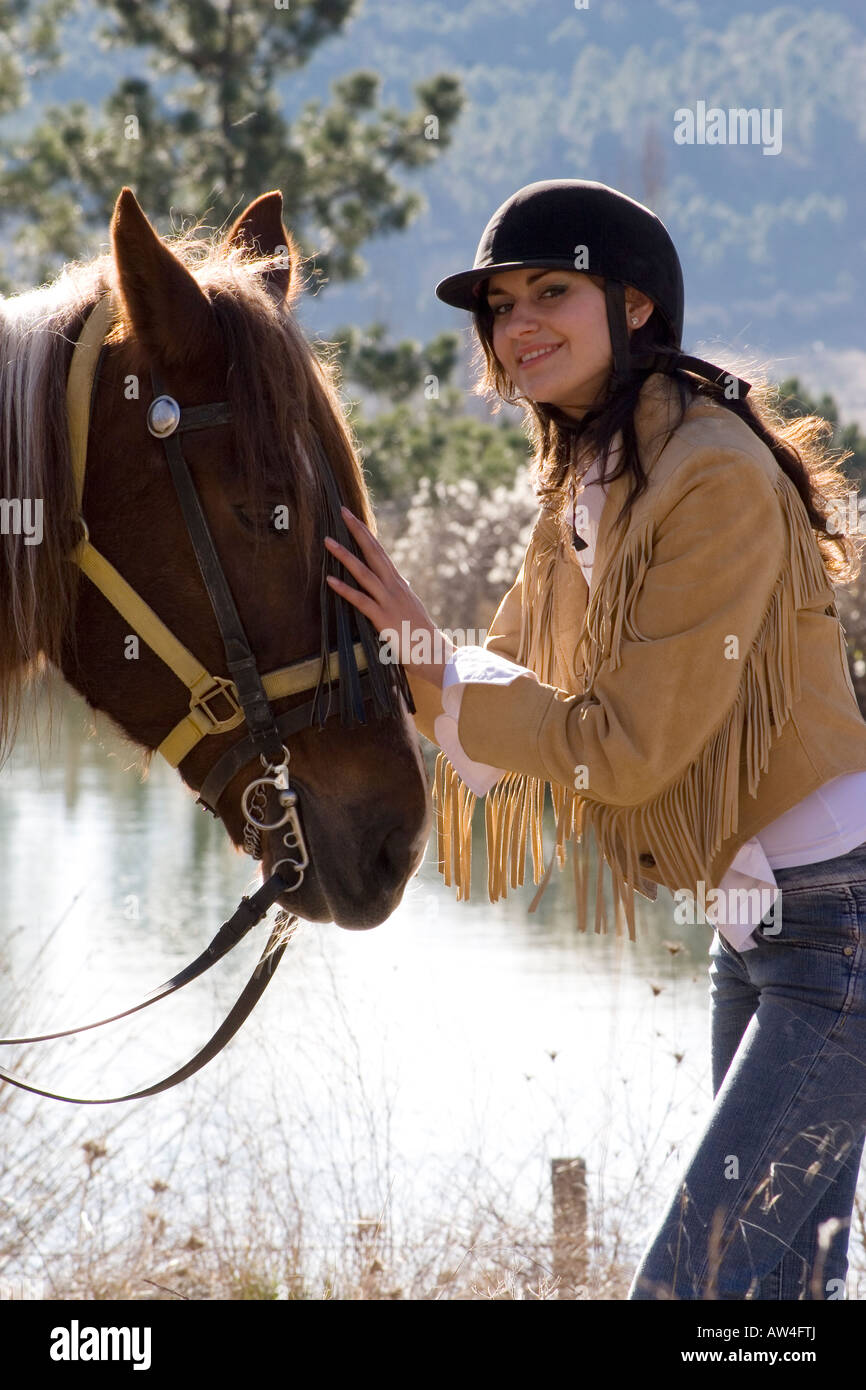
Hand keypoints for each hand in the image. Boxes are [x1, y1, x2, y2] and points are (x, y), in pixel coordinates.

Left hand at [324, 506, 453, 686]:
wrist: (435, 654)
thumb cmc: (421, 635)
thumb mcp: (411, 607)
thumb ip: (402, 591)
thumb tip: (399, 578)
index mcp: (400, 584)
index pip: (381, 553)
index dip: (366, 535)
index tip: (354, 519)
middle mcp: (395, 587)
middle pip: (374, 553)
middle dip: (358, 531)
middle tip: (343, 512)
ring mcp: (390, 601)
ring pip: (364, 572)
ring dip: (345, 556)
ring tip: (328, 541)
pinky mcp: (384, 618)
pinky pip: (361, 600)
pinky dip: (344, 590)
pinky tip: (330, 580)